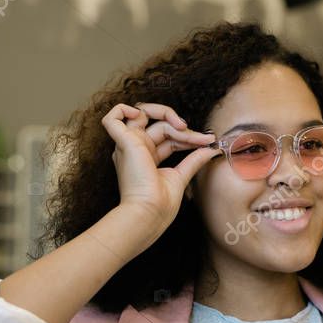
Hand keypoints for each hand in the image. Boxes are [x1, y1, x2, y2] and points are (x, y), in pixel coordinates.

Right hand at [101, 101, 218, 238]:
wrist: (150, 213)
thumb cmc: (160, 204)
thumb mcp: (181, 176)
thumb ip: (194, 160)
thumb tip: (210, 149)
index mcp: (146, 158)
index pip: (169, 136)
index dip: (189, 136)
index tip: (207, 141)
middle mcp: (136, 149)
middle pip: (160, 124)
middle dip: (183, 127)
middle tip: (200, 137)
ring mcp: (129, 145)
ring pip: (144, 114)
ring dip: (167, 115)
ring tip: (183, 127)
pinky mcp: (124, 142)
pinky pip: (112, 118)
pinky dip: (123, 109)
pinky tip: (141, 114)